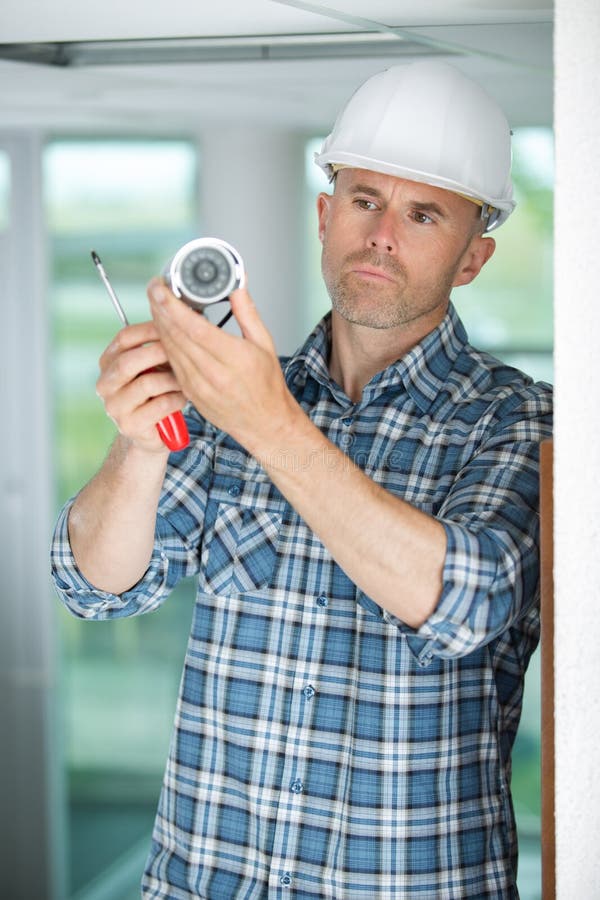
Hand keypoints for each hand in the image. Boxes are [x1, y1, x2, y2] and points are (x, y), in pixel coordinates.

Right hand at [96, 320, 186, 453]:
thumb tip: (180, 320)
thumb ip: (159, 347)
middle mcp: (105, 384)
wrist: (152, 433)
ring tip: (185, 380)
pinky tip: (183, 398)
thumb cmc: (156, 394)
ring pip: (146, 384)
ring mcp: (115, 407)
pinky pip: (159, 406)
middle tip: (180, 350)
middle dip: (158, 352)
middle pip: (128, 361)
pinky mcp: (130, 426)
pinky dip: (176, 399)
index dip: (149, 329)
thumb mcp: (154, 367)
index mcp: (108, 363)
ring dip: (171, 380)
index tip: (172, 324)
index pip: (124, 338)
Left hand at [147, 278, 300, 457]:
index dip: (173, 306)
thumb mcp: (264, 344)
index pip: (194, 328)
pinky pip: (171, 363)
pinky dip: (164, 343)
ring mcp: (198, 385)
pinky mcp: (190, 392)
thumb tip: (237, 283)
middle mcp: (213, 373)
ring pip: (170, 348)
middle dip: (161, 308)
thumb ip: (247, 312)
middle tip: (154, 287)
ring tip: (156, 302)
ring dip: (159, 323)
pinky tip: (162, 328)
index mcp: (234, 358)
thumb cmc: (266, 385)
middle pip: (177, 336)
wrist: (263, 423)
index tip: (161, 288)